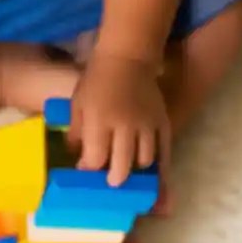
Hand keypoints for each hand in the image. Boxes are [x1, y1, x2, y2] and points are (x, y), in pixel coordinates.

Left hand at [70, 53, 170, 189]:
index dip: (90, 169)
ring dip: (135, 169)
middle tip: (110, 182)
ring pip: (145, 161)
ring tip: (127, 169)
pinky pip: (165, 149)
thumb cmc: (96, 81)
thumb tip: (78, 159)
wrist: (126, 60)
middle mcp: (125, 125)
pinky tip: (152, 171)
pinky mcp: (163, 121)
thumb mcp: (77, 104)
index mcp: (100, 120)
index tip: (86, 170)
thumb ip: (76, 133)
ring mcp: (147, 124)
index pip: (96, 157)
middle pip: (122, 165)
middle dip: (114, 179)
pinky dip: (159, 164)